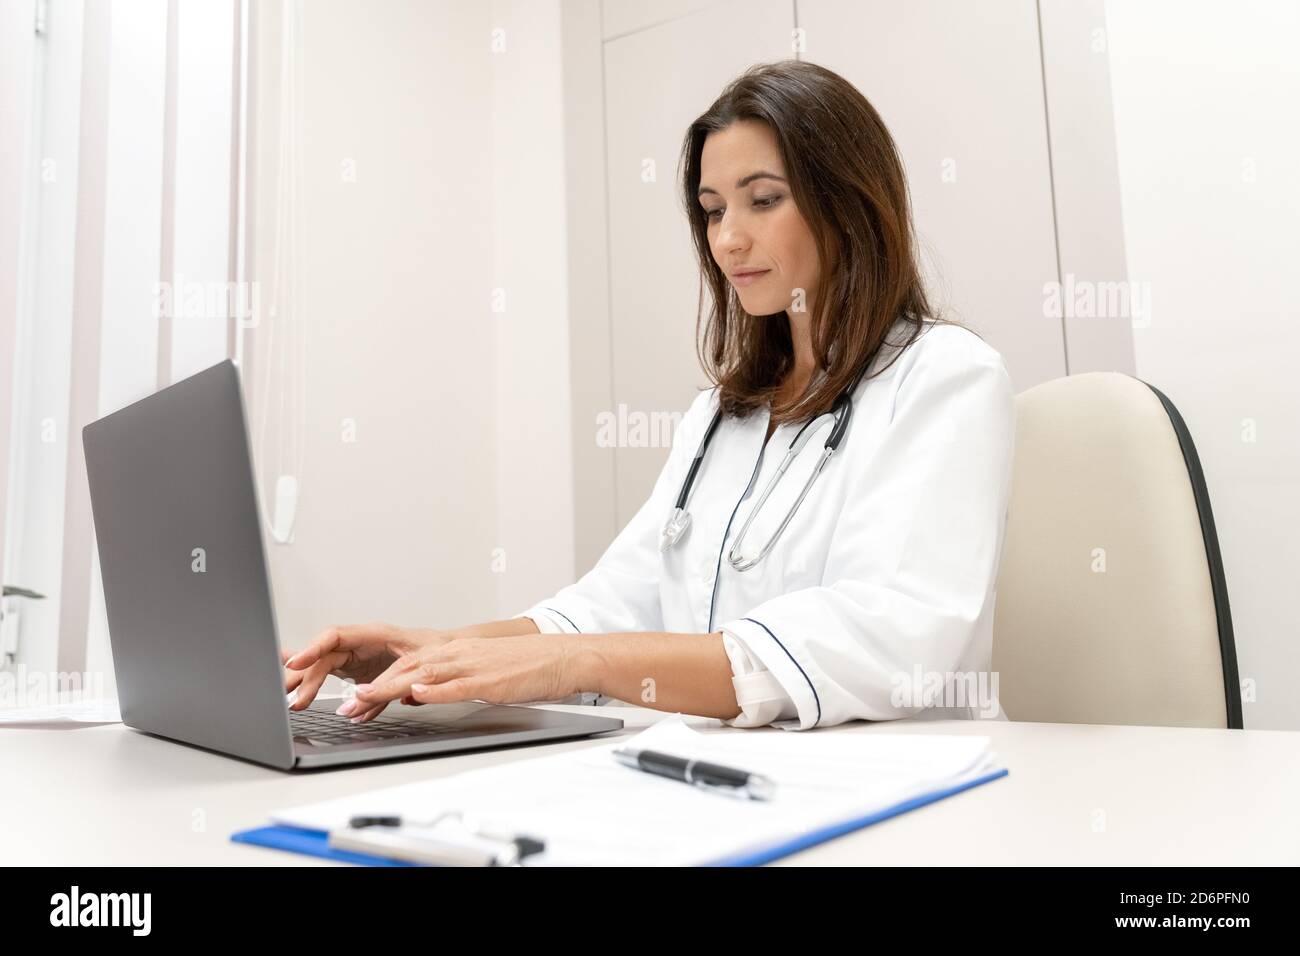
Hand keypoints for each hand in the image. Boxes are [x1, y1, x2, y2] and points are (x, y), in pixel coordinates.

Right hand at [283, 622, 452, 713]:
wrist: (450, 655)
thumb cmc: (436, 651)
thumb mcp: (415, 667)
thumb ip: (386, 686)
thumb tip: (357, 705)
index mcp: (372, 633)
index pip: (334, 636)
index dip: (312, 648)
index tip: (294, 662)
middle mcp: (359, 643)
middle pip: (322, 656)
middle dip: (303, 675)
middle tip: (287, 696)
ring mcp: (356, 657)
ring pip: (323, 669)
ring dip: (307, 686)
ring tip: (292, 703)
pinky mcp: (357, 672)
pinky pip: (331, 678)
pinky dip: (315, 686)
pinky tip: (296, 690)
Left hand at [339, 634, 589, 721]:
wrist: (561, 657)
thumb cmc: (526, 667)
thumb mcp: (478, 673)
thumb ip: (446, 683)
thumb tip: (416, 696)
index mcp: (453, 652)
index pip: (405, 667)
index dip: (375, 684)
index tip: (353, 700)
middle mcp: (456, 654)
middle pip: (404, 669)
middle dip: (371, 690)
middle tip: (346, 707)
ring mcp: (471, 666)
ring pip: (422, 675)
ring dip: (389, 688)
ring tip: (363, 700)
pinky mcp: (488, 681)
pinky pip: (455, 684)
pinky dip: (433, 690)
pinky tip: (415, 694)